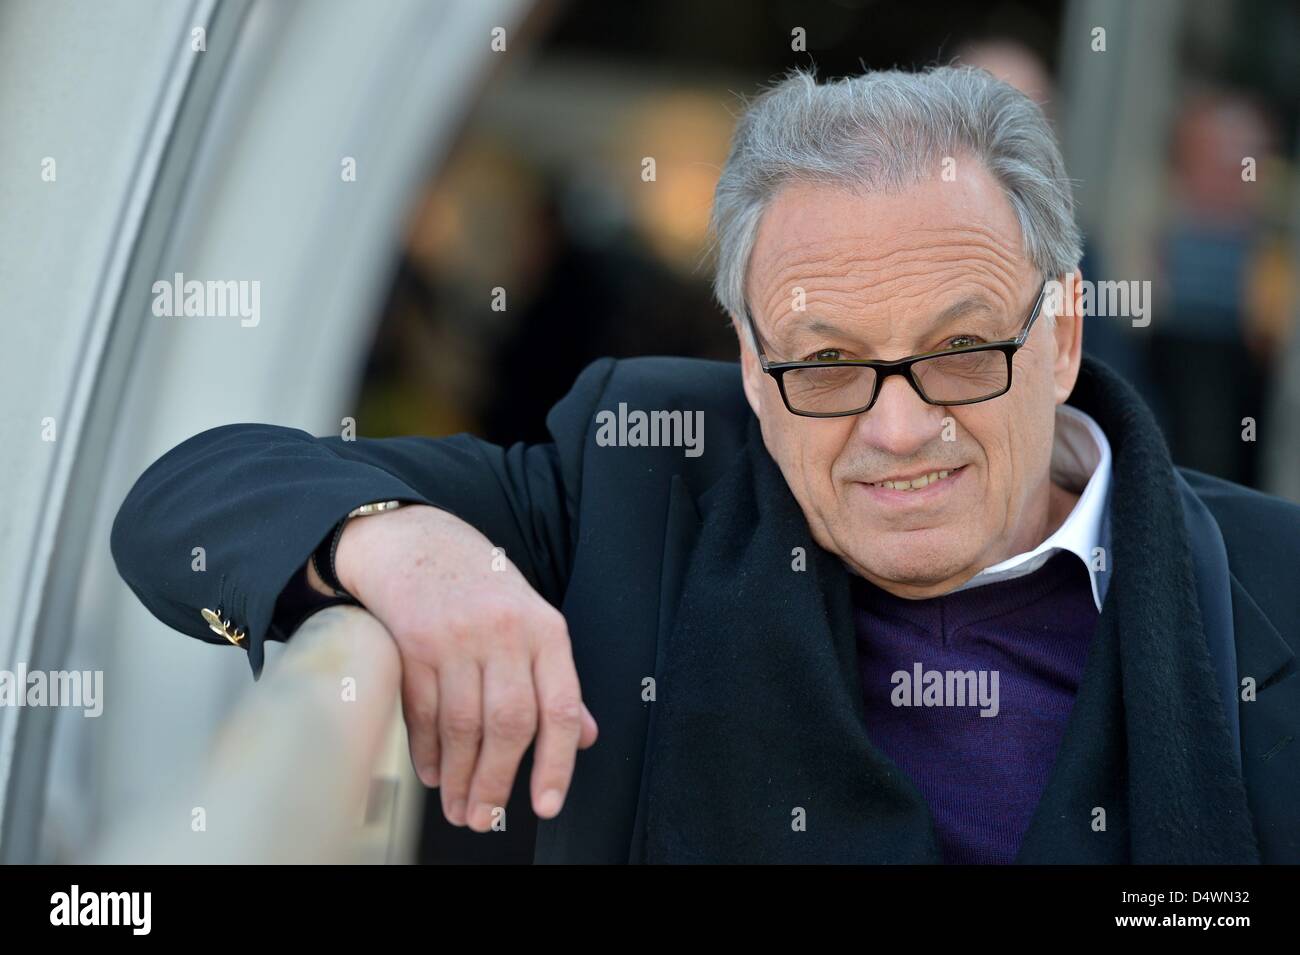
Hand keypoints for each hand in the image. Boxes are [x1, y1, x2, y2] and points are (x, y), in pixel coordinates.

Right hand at [314, 504, 598, 831]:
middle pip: (508, 723)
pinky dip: (428, 752)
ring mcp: (456, 638)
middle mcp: (504, 633)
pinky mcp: (414, 646)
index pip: (559, 706)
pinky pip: (424, 712)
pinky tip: (434, 773)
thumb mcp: (533, 621)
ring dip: (460, 777)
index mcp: (544, 629)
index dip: (556, 763)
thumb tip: (582, 736)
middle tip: (487, 818)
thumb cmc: (481, 586)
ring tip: (460, 807)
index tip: (546, 804)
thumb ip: (556, 680)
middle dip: (496, 782)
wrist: (415, 542)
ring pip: (463, 725)